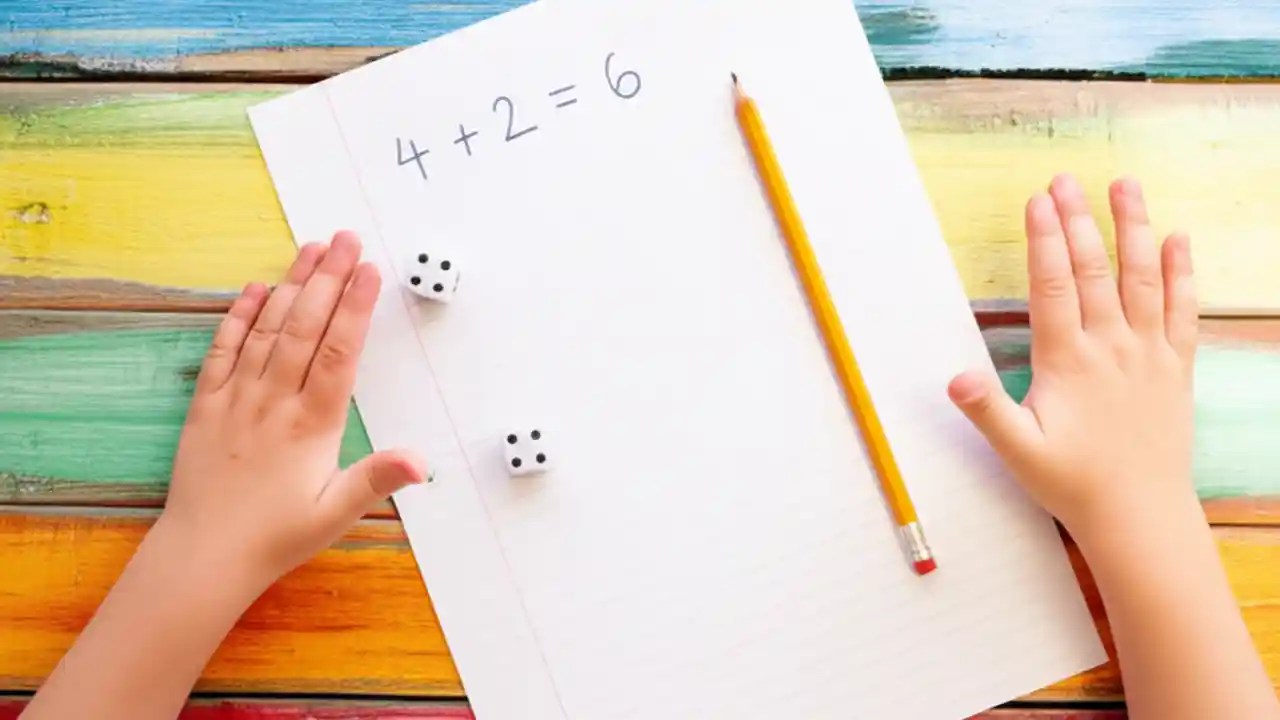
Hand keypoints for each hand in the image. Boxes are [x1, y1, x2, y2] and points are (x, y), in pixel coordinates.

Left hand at [161, 230, 425, 590]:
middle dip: (329, 279)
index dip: (355, 308)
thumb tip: (421, 462)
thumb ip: (378, 480)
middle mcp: (273, 403)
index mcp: (311, 426)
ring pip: (268, 329)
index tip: (369, 271)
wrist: (203, 556)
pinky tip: (257, 287)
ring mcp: (237, 399)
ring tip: (311, 247)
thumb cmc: (275, 537)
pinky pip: (224, 350)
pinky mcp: (207, 405)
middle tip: (347, 239)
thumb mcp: (335, 514)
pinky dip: (239, 316)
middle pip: (304, 327)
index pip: (338, 353)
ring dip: (292, 284)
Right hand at [946, 174, 1196, 538]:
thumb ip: (987, 411)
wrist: (1141, 516)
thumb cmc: (1074, 484)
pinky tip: (1178, 239)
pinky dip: (1182, 272)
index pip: (1053, 286)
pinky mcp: (1174, 367)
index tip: (1038, 201)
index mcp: (1069, 361)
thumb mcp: (1019, 451)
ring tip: (1125, 185)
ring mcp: (1148, 354)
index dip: (1044, 239)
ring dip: (1133, 228)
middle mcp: (1112, 348)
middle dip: (1079, 220)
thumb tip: (954, 379)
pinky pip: (1183, 310)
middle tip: (1065, 180)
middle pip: (1094, 270)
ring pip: (1142, 278)